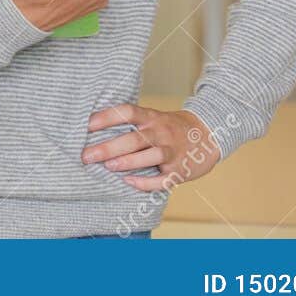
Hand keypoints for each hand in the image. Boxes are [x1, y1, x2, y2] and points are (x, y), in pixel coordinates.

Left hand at [82, 104, 220, 191]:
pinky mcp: (180, 170)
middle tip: (87, 155)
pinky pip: (162, 179)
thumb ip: (131, 122)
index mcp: (152, 117)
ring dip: (129, 162)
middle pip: (134, 138)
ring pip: (150, 156)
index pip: (127, 112)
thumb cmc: (170, 127)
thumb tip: (93, 128)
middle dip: (109, 147)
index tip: (86, 125)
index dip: (107, 117)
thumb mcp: (154, 117)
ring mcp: (172, 151)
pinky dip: (145, 182)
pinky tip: (129, 182)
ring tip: (108, 167)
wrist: (208, 134)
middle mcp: (161, 132)